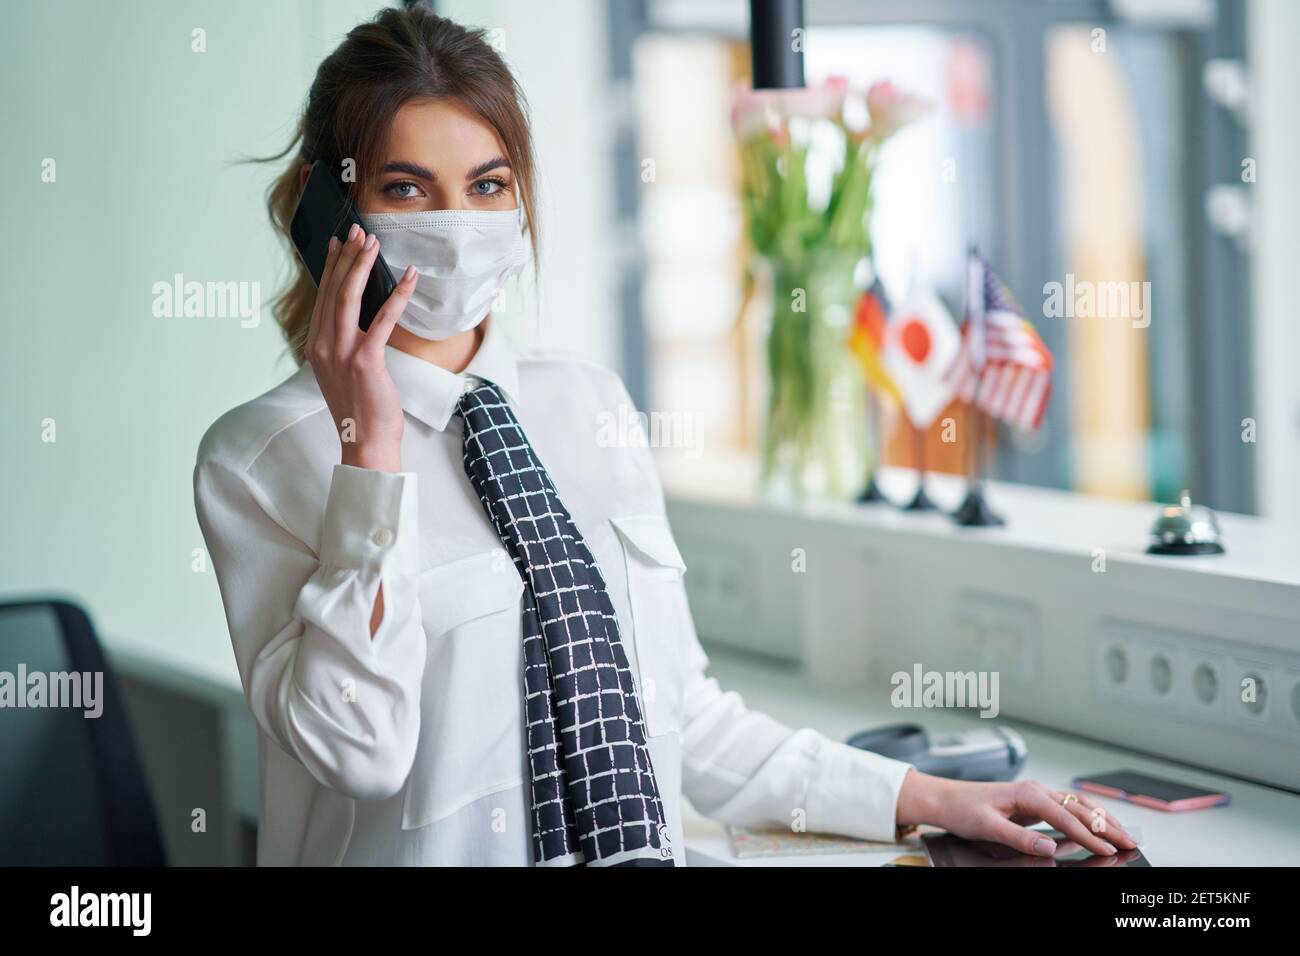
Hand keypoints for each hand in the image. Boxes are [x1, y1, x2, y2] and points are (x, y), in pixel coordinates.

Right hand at [306, 222, 417, 471]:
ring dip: (362, 267)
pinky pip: (382, 321)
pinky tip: (408, 279)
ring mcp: (341, 353)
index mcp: (316, 346)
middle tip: (358, 232)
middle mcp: (323, 346)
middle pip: (333, 291)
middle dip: (346, 258)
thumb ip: (346, 343)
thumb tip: (362, 316)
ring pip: (348, 299)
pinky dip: (397, 296)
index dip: (331, 267)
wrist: (364, 441)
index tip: (338, 243)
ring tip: (373, 244)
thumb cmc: (361, 408)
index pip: (323, 298)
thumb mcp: (345, 371)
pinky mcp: (365, 361)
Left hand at [896, 770, 1138, 857]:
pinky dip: (1087, 816)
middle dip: (1106, 825)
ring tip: (1122, 834)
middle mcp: (1035, 790)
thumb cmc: (963, 810)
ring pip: (1077, 804)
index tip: (1108, 849)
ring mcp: (1036, 794)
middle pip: (1079, 807)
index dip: (1090, 836)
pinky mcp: (1033, 801)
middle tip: (1129, 842)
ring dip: (1101, 818)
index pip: (1067, 817)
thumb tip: (1049, 847)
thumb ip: (1019, 838)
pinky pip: (1068, 807)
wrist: (945, 798)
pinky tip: (1097, 824)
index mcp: (1027, 794)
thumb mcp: (987, 828)